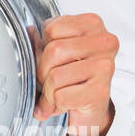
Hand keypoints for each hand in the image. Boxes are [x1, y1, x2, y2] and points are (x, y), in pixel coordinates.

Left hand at [33, 12, 117, 135]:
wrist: (90, 111)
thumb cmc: (74, 77)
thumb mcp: (57, 53)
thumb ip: (42, 41)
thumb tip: (29, 32)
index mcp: (92, 24)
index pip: (51, 28)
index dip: (43, 46)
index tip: (53, 58)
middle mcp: (104, 42)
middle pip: (53, 51)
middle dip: (43, 71)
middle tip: (50, 81)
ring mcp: (105, 66)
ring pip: (55, 75)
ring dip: (49, 91)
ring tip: (57, 93)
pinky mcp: (101, 91)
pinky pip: (61, 96)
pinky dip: (56, 104)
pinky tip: (65, 104)